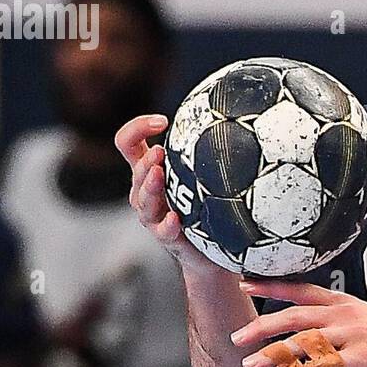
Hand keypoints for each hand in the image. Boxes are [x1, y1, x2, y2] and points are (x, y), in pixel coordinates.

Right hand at [113, 114, 216, 275]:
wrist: (211, 255)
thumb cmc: (207, 209)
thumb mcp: (204, 176)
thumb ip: (211, 149)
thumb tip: (237, 110)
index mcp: (151, 171)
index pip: (129, 143)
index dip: (137, 128)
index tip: (163, 120)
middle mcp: (147, 192)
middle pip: (136, 171)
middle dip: (145, 160)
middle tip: (160, 152)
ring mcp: (155, 216)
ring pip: (142, 201)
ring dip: (149, 187)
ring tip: (158, 174)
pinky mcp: (168, 238)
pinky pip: (163, 231)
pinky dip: (167, 224)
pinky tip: (176, 219)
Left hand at [230, 280, 366, 366]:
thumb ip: (341, 328)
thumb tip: (318, 338)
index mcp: (346, 304)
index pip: (302, 290)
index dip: (273, 286)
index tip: (246, 283)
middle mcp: (346, 315)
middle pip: (294, 315)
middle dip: (262, 325)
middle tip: (238, 337)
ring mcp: (352, 335)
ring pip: (302, 341)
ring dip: (272, 353)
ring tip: (250, 364)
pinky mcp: (359, 358)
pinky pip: (320, 366)